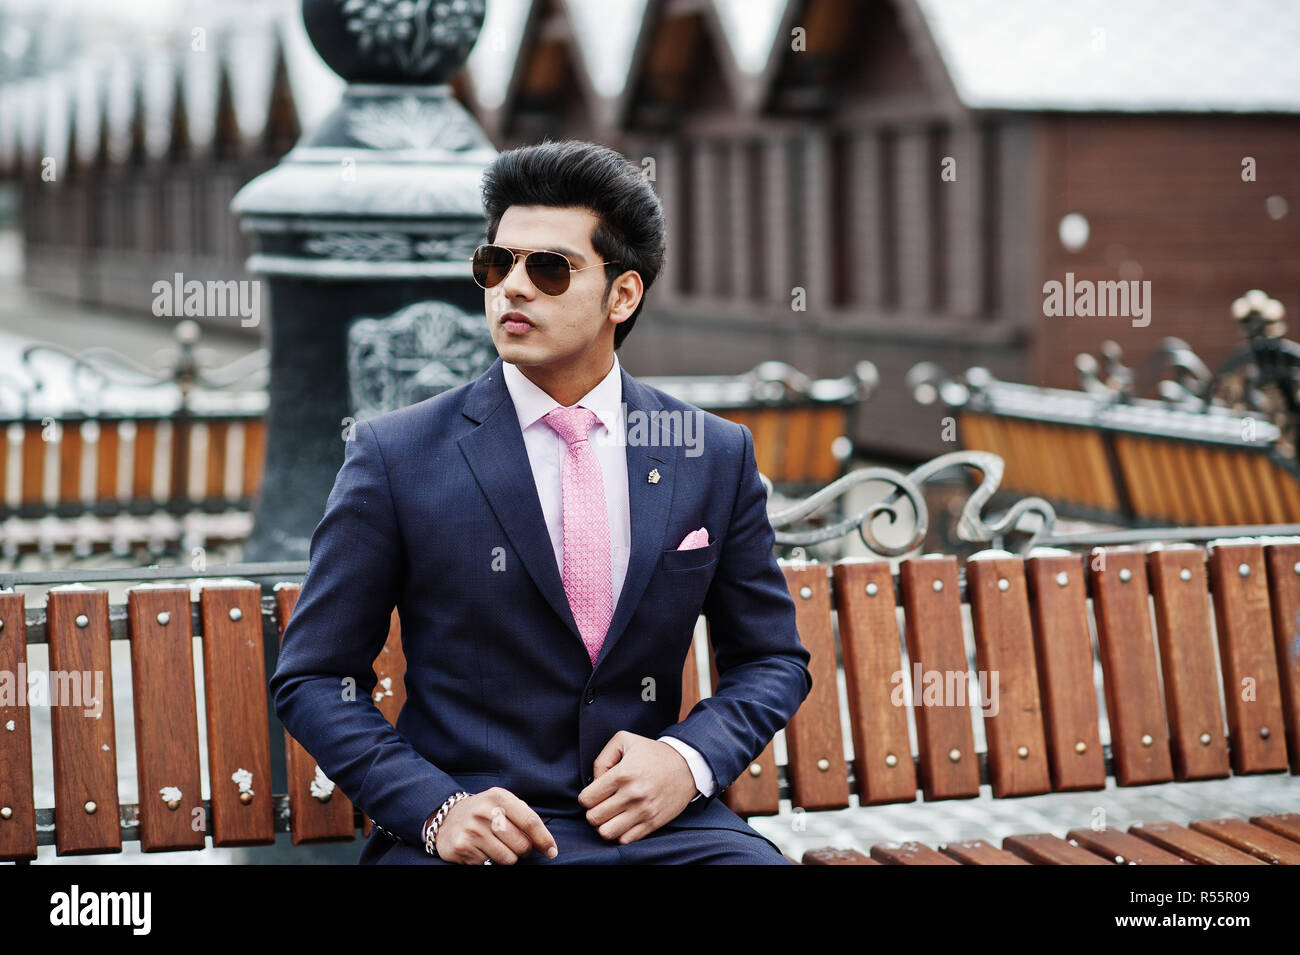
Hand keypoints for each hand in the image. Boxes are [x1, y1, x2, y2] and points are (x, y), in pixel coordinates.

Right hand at [433, 787, 557, 864]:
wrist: (446, 818)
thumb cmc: (483, 812)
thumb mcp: (501, 803)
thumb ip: (523, 816)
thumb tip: (547, 843)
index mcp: (499, 797)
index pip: (530, 821)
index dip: (544, 839)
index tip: (551, 851)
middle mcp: (485, 812)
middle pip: (522, 844)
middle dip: (524, 850)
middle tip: (515, 846)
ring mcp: (473, 830)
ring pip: (508, 859)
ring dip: (508, 858)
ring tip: (497, 847)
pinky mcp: (463, 847)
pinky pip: (489, 866)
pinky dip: (490, 862)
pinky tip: (481, 850)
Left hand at [578, 731, 697, 843]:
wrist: (687, 766)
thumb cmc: (653, 753)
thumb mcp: (624, 740)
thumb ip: (602, 758)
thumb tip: (594, 782)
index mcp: (622, 774)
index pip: (587, 799)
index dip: (587, 798)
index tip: (595, 794)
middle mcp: (632, 795)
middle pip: (594, 818)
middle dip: (593, 812)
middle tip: (602, 805)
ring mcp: (643, 811)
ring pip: (607, 833)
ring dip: (605, 825)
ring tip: (611, 816)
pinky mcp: (653, 823)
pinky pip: (626, 840)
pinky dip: (620, 834)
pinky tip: (624, 822)